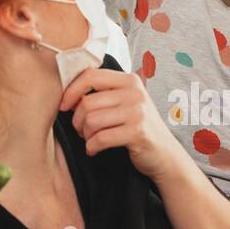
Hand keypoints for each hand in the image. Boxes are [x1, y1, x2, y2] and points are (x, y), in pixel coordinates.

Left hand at [60, 67, 184, 181]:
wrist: (165, 153)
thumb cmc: (139, 127)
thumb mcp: (125, 103)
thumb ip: (103, 94)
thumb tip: (69, 97)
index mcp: (129, 80)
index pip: (90, 75)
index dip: (71, 90)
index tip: (64, 106)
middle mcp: (135, 93)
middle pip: (87, 102)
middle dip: (77, 120)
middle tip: (82, 131)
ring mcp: (137, 112)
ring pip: (91, 120)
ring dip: (85, 135)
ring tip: (91, 140)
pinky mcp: (137, 132)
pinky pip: (100, 138)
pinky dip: (91, 147)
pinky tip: (94, 150)